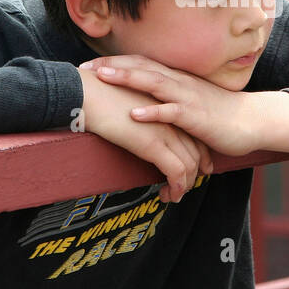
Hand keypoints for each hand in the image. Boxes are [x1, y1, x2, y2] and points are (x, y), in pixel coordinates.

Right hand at [77, 65, 212, 203]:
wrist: (89, 92)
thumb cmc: (100, 94)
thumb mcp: (128, 103)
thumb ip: (139, 115)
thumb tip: (135, 129)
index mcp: (168, 107)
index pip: (194, 134)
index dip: (199, 153)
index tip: (198, 167)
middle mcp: (172, 119)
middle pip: (196, 152)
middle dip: (195, 173)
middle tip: (187, 187)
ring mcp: (166, 132)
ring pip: (189, 166)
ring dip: (184, 186)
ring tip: (173, 196)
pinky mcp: (154, 145)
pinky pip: (176, 173)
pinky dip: (176, 188)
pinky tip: (168, 196)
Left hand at [80, 55, 259, 157]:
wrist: (251, 121)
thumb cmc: (217, 114)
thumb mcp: (187, 101)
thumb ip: (166, 98)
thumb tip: (141, 102)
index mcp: (176, 79)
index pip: (141, 64)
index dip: (115, 62)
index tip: (89, 65)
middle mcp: (180, 83)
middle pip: (142, 67)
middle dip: (113, 66)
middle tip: (85, 67)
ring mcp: (188, 98)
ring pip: (154, 83)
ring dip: (128, 79)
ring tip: (104, 77)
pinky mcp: (197, 117)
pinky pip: (172, 113)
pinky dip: (153, 112)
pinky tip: (135, 114)